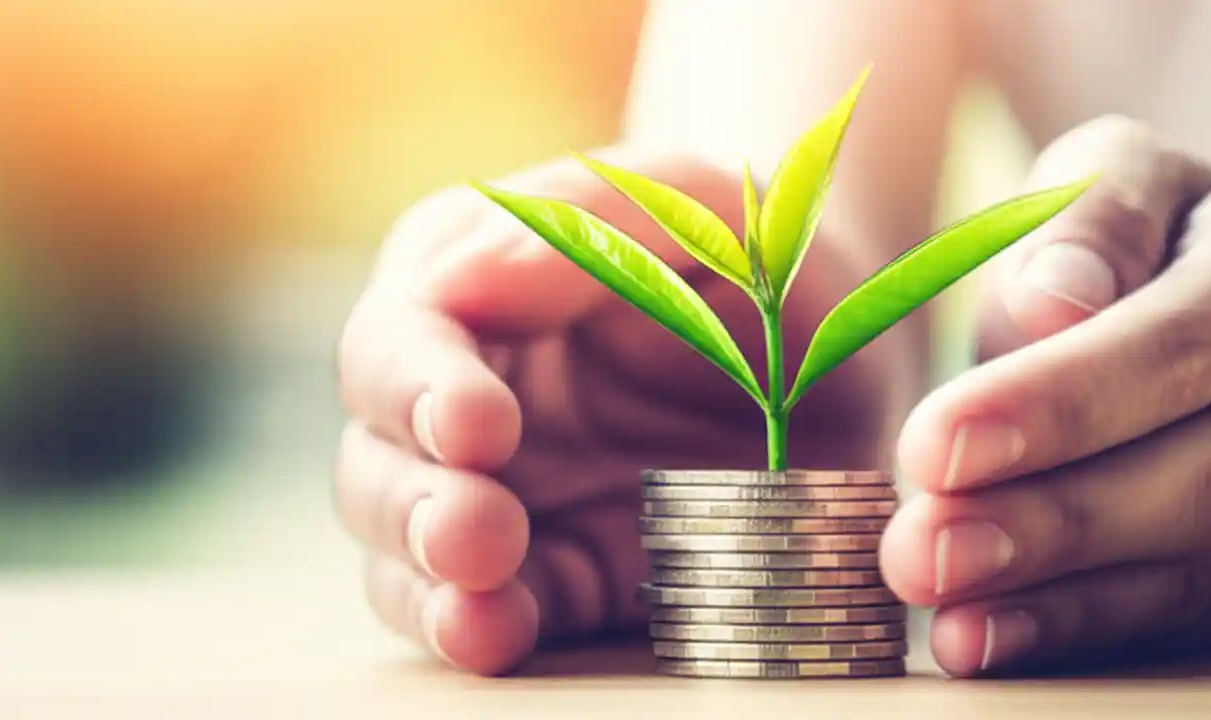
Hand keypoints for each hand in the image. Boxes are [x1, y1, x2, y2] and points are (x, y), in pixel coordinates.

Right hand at [336, 147, 911, 674]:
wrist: (830, 350)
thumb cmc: (748, 253)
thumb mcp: (693, 206)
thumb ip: (589, 221)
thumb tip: (456, 284)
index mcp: (469, 285)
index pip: (400, 338)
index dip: (419, 385)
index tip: (475, 424)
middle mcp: (461, 394)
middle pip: (380, 455)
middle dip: (416, 500)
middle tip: (475, 532)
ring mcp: (501, 492)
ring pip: (406, 547)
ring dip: (428, 581)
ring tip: (476, 608)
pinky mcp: (553, 571)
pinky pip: (490, 608)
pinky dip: (480, 626)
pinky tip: (495, 633)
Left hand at [880, 116, 1210, 675]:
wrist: (1177, 290)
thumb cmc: (1130, 236)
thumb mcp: (1114, 182)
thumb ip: (1092, 226)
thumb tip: (1055, 303)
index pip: (1182, 340)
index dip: (1063, 400)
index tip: (938, 445)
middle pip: (1201, 475)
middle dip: (1050, 520)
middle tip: (918, 550)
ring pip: (1192, 560)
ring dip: (1054, 595)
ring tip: (941, 614)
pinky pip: (1170, 608)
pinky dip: (1067, 628)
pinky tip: (978, 640)